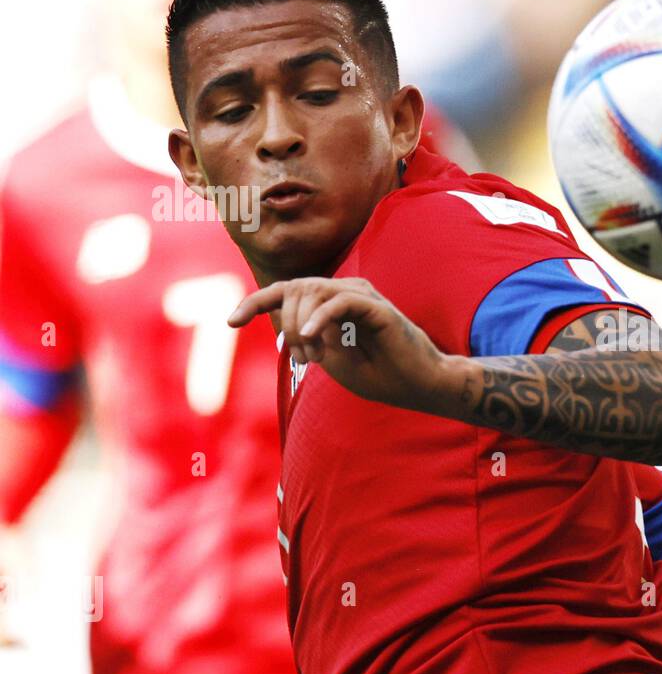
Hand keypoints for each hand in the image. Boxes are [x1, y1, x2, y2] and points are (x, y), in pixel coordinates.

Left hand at [228, 277, 445, 411]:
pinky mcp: (378, 307)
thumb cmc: (379, 374)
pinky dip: (320, 318)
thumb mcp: (331, 358)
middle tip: (304, 358)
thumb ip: (308, 339)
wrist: (418, 385)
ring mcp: (363, 296)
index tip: (230, 321)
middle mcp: (346, 292)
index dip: (255, 302)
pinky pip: (339, 301)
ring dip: (302, 324)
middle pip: (295, 288)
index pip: (286, 290)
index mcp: (332, 303)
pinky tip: (311, 338)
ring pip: (314, 290)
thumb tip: (287, 327)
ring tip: (314, 354)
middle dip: (286, 323)